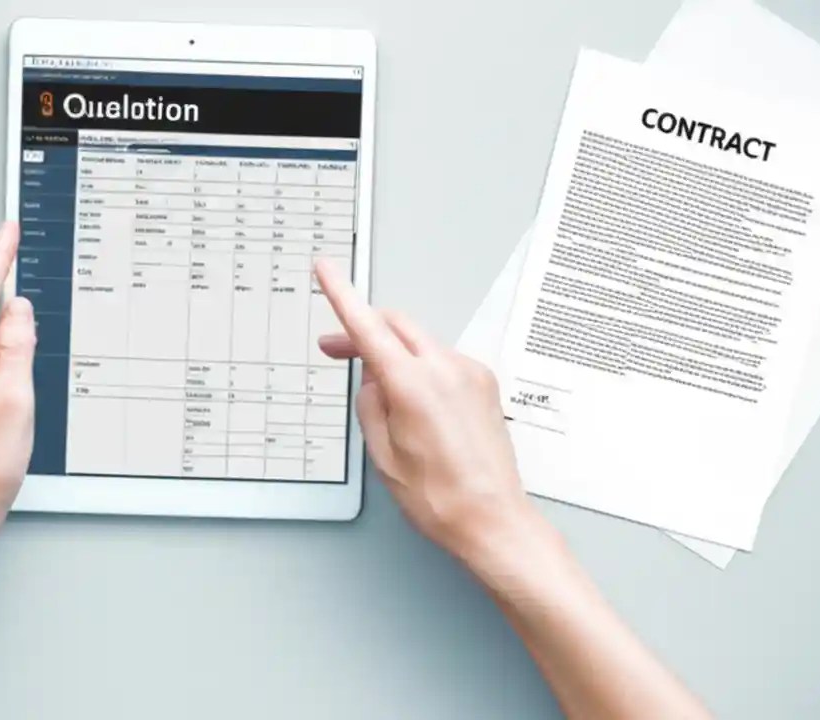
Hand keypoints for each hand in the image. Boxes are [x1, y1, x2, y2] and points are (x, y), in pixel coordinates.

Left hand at [0, 222, 35, 580]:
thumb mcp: (16, 398)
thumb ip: (19, 346)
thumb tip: (19, 310)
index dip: (1, 259)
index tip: (9, 231)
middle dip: (17, 342)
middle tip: (26, 389)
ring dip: (11, 373)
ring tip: (16, 418)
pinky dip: (2, 386)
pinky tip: (10, 417)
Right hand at [313, 259, 530, 558]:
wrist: (493, 520)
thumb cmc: (440, 498)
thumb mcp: (382, 454)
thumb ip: (371, 405)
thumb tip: (372, 380)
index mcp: (414, 385)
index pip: (368, 327)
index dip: (341, 294)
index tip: (326, 269)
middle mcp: (446, 370)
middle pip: (396, 326)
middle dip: (363, 330)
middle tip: (335, 350)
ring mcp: (470, 374)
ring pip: (420, 343)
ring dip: (393, 354)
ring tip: (381, 396)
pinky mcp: (484, 385)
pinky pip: (443, 361)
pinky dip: (421, 370)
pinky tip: (415, 405)